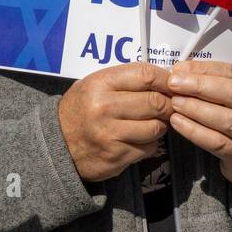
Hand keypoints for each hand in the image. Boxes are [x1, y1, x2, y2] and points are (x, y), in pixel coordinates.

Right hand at [58, 62, 172, 182]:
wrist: (57, 144)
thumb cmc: (80, 109)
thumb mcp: (93, 85)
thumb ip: (125, 80)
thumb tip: (165, 79)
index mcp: (99, 84)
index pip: (145, 75)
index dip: (166, 79)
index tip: (173, 84)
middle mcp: (104, 108)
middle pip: (155, 101)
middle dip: (168, 104)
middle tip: (170, 106)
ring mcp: (111, 134)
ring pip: (156, 127)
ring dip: (160, 125)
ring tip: (152, 122)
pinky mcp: (117, 155)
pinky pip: (149, 147)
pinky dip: (150, 143)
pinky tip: (138, 139)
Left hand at [167, 60, 231, 208]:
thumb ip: (214, 83)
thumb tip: (181, 71)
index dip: (205, 69)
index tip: (180, 69)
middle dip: (200, 86)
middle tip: (174, 84)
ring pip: (227, 119)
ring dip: (196, 109)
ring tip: (175, 102)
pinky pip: (216, 142)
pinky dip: (195, 131)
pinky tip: (178, 122)